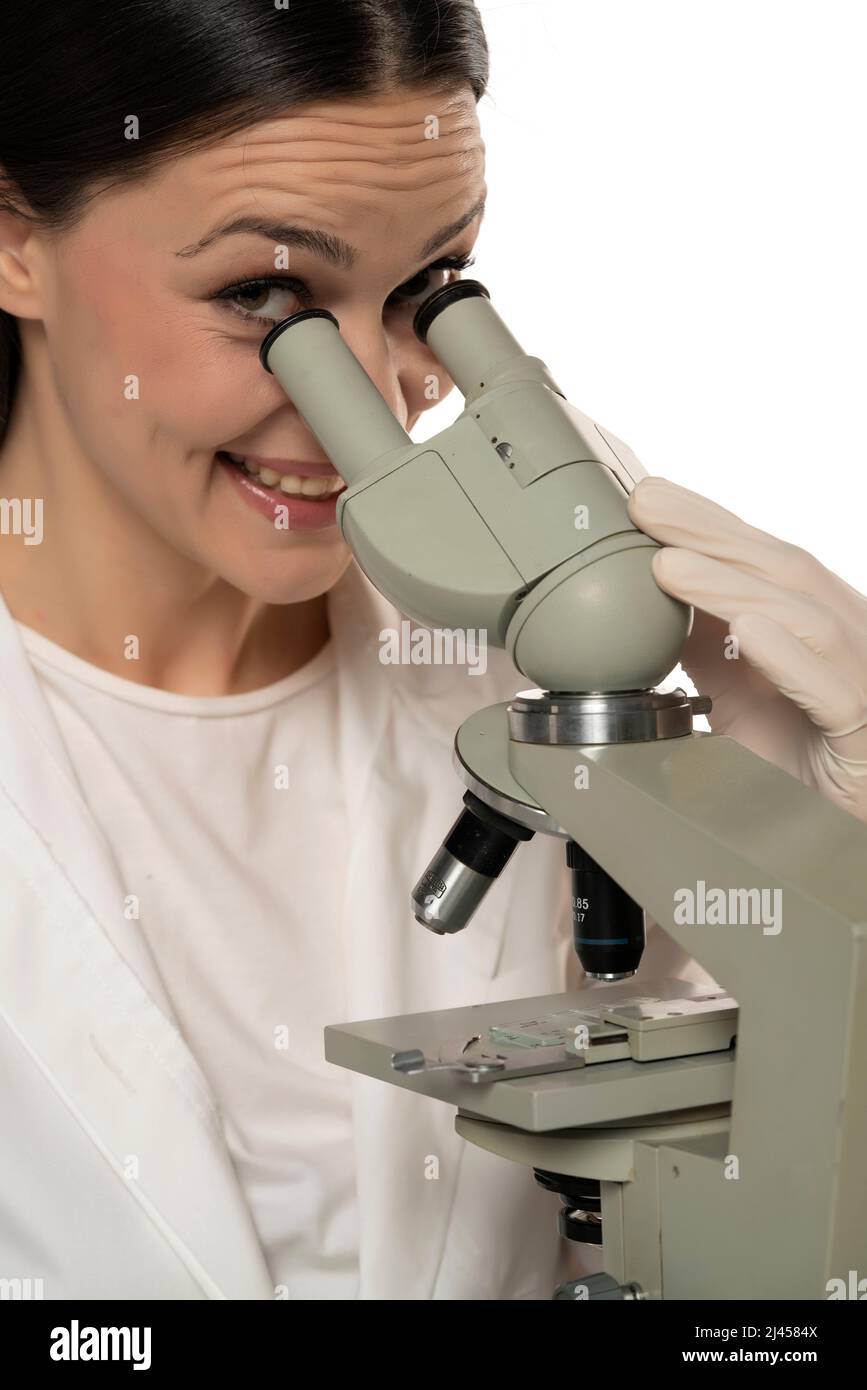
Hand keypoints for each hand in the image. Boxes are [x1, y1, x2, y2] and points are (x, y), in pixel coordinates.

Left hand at [626, 476, 866, 824]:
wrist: (839, 820)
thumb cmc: (796, 748)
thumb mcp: (733, 687)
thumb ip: (701, 643)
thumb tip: (640, 598)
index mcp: (810, 617)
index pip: (759, 555)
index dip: (706, 520)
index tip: (646, 494)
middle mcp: (841, 635)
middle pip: (780, 569)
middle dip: (708, 532)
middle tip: (645, 506)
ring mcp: (858, 678)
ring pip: (803, 618)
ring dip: (731, 587)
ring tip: (669, 568)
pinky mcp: (862, 730)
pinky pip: (831, 691)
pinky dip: (788, 658)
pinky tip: (749, 633)